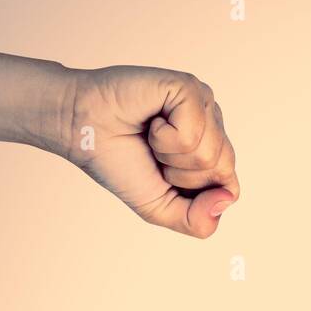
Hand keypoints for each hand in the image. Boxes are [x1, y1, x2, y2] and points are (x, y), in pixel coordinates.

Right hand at [64, 65, 238, 236]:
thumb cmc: (120, 164)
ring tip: (151, 136)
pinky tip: (151, 121)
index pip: (230, 190)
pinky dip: (164, 138)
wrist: (80, 131)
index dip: (192, 194)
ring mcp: (204, 105)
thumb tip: (227, 199)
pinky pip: (192, 135)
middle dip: (181, 176)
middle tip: (154, 154)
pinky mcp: (189, 89)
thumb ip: (199, 221)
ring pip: (209, 156)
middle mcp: (214, 126)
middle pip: (222, 173)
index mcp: (212, 153)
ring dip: (170, 156)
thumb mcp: (162, 210)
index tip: (163, 176)